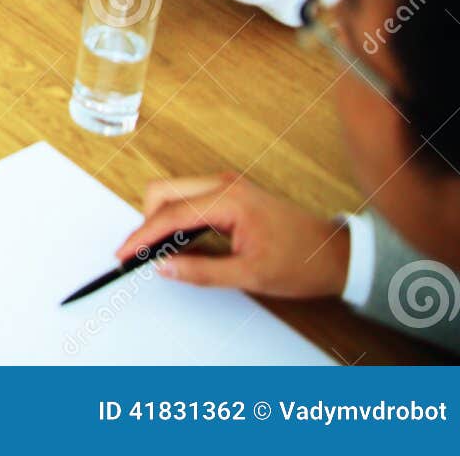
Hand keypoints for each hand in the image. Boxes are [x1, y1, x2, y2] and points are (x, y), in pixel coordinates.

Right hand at [116, 174, 350, 298]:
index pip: (170, 213)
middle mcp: (223, 184)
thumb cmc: (301, 262)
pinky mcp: (227, 193)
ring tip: (160, 253)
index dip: (142, 235)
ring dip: (160, 220)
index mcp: (229, 199)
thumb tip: (163, 268)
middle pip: (162, 192)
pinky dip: (175, 218)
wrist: (335, 254)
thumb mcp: (250, 275)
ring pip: (172, 193)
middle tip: (142, 255)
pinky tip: (178, 244)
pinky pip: (187, 199)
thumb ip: (202, 271)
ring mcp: (225, 186)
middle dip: (146, 223)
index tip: (124, 254)